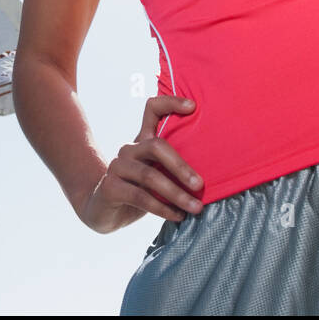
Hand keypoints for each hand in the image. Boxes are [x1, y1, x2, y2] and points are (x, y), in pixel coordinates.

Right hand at [79, 96, 204, 233]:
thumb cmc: (140, 190)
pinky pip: (140, 196)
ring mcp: (117, 166)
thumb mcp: (158, 174)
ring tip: (195, 208)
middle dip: (181, 166)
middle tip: (200, 185)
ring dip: (176, 193)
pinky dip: (162, 208)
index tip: (193, 107)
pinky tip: (177, 216)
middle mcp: (129, 148)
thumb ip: (174, 167)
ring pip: (149, 175)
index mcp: (143, 140)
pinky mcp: (110, 187)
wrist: (103, 211)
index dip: (170, 102)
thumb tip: (215, 171)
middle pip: (156, 146)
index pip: (152, 109)